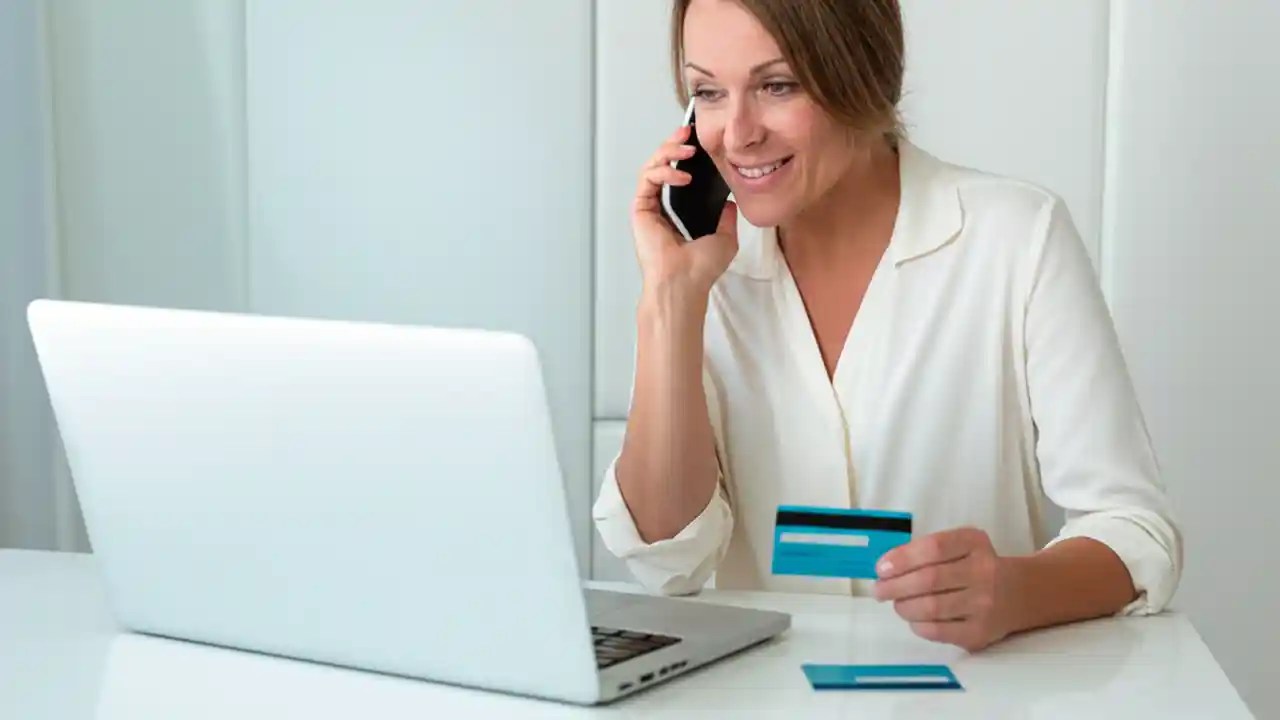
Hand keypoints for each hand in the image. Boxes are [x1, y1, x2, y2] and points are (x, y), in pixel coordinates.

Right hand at [631, 125, 738, 295]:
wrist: (685, 282)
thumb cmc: (700, 269)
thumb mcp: (725, 238)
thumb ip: (726, 218)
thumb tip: (729, 203)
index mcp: (677, 215)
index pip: (677, 175)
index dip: (684, 155)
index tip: (697, 141)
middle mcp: (660, 209)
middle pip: (662, 165)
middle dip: (673, 144)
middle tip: (687, 132)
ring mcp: (649, 208)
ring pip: (651, 166)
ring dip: (667, 151)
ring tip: (686, 147)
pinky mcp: (641, 209)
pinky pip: (648, 179)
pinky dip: (664, 170)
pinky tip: (682, 173)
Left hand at [872, 527, 1018, 651]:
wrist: (1020, 593)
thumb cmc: (977, 566)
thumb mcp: (961, 545)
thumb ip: (927, 551)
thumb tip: (886, 568)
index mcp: (974, 543)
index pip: (934, 548)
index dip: (902, 558)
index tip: (881, 567)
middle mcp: (984, 572)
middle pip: (929, 579)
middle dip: (895, 586)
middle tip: (879, 590)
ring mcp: (984, 604)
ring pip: (931, 607)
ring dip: (904, 606)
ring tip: (897, 604)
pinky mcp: (980, 632)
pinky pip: (938, 631)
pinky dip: (918, 625)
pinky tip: (914, 619)